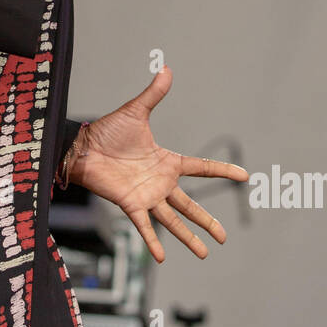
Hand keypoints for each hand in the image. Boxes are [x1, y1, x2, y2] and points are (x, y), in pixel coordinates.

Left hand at [66, 66, 247, 262]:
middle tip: (224, 238)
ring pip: (174, 220)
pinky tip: (164, 258)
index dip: (223, 171)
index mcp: (167, 162)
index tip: (245, 177)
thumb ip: (153, 94)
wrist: (81, 146)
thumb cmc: (107, 130)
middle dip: (208, 222)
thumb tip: (166, 68)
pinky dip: (153, 242)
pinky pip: (145, 227)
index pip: (202, 168)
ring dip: (189, 238)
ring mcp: (147, 195)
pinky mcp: (130, 204)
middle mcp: (160, 182)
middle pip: (191, 205)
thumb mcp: (136, 111)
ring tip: (206, 254)